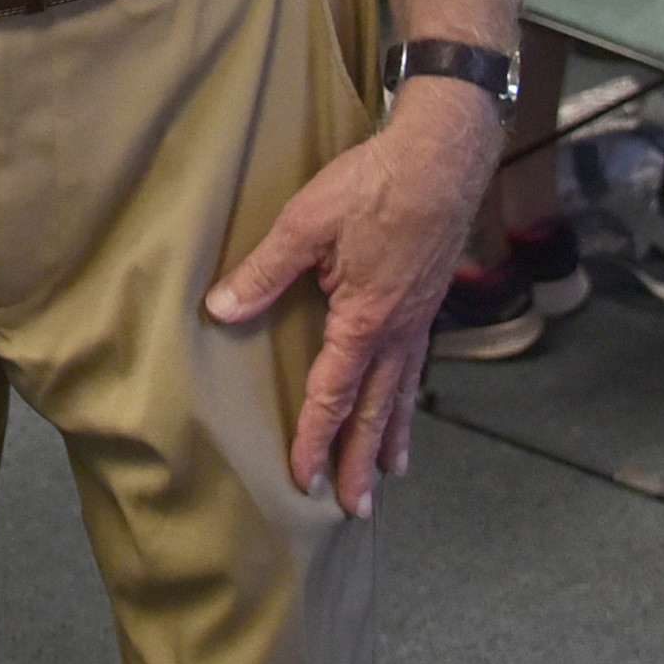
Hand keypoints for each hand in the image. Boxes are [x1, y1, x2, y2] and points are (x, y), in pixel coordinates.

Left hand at [203, 89, 499, 517]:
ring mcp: (419, 319)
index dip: (315, 439)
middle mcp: (397, 332)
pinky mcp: (430, 301)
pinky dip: (409, 395)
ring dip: (391, 436)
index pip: (332, 394)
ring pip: (402, 392)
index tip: (302, 477)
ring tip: (389, 475)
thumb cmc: (374, 184)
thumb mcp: (306, 222)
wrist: (443, 155)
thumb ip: (264, 271)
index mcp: (364, 320)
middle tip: (355, 508)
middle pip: (374, 411)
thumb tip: (220, 309)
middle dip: (361, 462)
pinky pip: (417, 365)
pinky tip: (405, 402)